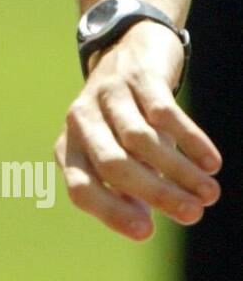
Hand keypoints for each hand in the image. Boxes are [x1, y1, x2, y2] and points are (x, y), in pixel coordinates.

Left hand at [54, 19, 221, 240]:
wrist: (130, 48)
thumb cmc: (124, 118)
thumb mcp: (115, 151)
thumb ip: (125, 187)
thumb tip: (144, 223)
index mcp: (70, 148)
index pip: (81, 189)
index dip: (111, 213)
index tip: (147, 232)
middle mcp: (81, 121)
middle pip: (114, 166)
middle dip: (156, 194)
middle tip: (193, 215)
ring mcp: (108, 95)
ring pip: (141, 141)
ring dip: (179, 172)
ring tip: (209, 193)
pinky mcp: (137, 76)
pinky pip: (165, 113)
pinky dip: (191, 141)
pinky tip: (211, 162)